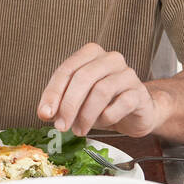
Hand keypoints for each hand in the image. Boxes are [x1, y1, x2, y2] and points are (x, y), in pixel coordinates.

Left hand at [38, 43, 163, 137]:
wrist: (136, 113)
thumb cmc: (104, 104)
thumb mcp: (78, 101)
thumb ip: (61, 103)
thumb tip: (45, 113)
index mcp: (91, 54)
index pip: (67, 70)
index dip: (53, 93)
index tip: (44, 114)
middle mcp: (110, 59)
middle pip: (83, 77)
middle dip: (68, 105)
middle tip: (61, 126)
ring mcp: (127, 74)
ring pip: (101, 91)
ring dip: (86, 115)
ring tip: (79, 130)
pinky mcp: (139, 92)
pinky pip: (121, 104)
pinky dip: (107, 117)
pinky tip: (103, 122)